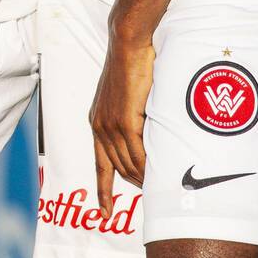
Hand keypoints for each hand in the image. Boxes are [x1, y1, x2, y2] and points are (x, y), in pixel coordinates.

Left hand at [89, 29, 155, 216]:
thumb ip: (129, 118)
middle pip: (117, 168)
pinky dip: (146, 167)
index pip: (99, 165)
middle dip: (134, 184)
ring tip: (160, 187)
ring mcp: (110, 124)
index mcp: (97, 123)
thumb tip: (145, 136)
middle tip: (154, 194)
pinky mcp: (124, 120)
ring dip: (144, 178)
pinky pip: (136, 153)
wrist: (128, 44)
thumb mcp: (124, 98)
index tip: (105, 213)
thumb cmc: (132, 67)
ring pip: (128, 164)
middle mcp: (100, 127)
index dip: (102, 190)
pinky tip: (157, 176)